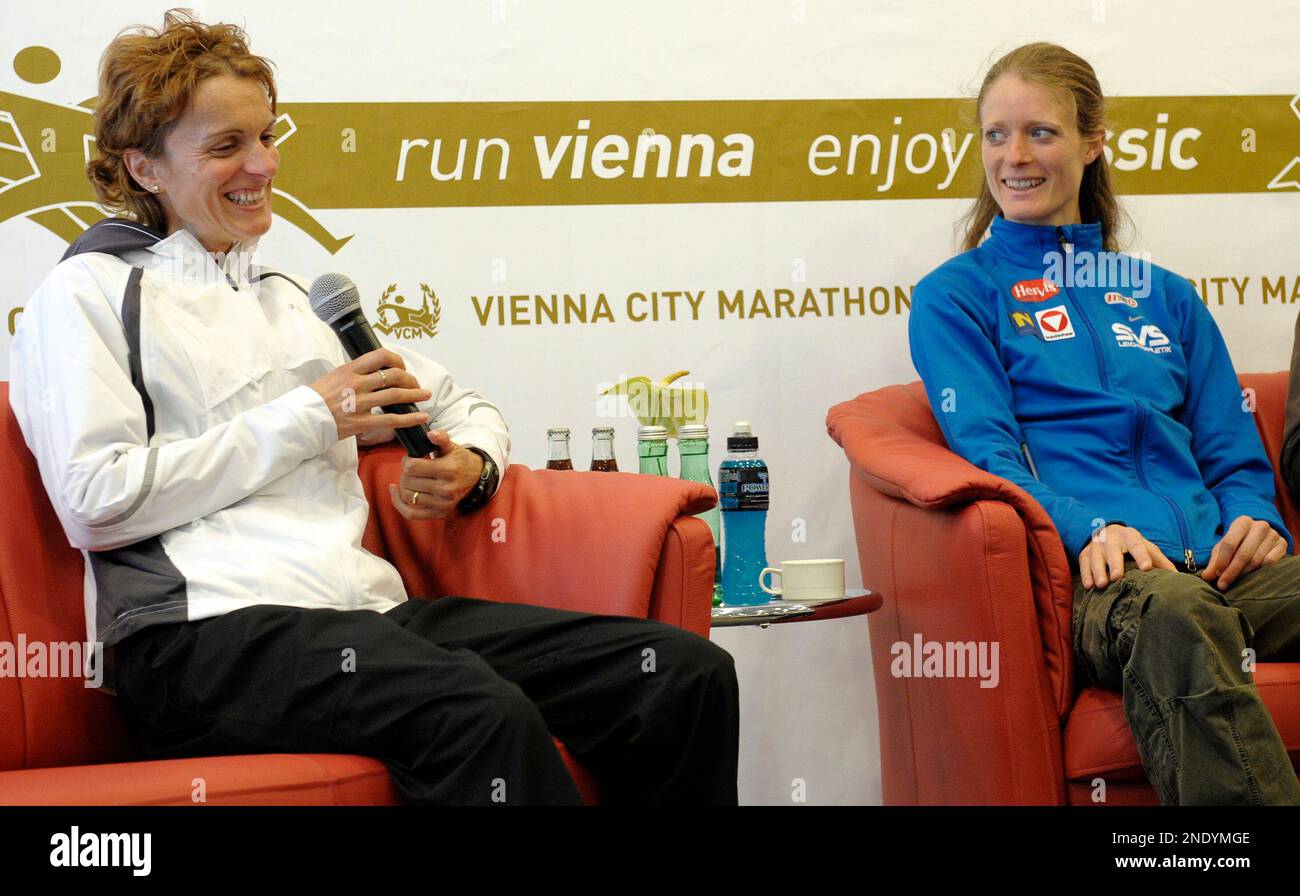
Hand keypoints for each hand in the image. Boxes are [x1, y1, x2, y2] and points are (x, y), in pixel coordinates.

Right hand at [310, 348, 430, 442]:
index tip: (402, 366)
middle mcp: (356, 384)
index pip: (380, 356)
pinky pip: (391, 419)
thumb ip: (354, 373)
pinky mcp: (361, 422)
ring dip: (415, 395)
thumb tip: (373, 371)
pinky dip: (410, 418)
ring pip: (396, 395)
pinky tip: (421, 417)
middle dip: (410, 379)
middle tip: (416, 384)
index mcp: (349, 370)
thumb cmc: (315, 399)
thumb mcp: (333, 377)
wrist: (302, 419)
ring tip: (425, 395)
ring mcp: (360, 403)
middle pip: (393, 375)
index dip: (397, 360)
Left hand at [387, 430, 485, 520]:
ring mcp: (442, 504)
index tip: (410, 458)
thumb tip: (431, 434)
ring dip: (404, 485)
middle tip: (412, 468)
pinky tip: (395, 492)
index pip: (412, 467)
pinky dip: (399, 504)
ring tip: (410, 478)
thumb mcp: (452, 446)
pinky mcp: (438, 513)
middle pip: (408, 481)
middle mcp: (445, 489)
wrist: (476, 478)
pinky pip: (410, 514)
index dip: (406, 461)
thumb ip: (441, 438)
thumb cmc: (460, 460)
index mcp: (448, 470)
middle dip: (406, 472)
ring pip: (407, 496)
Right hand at [1079, 524, 1176, 589]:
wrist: (1106, 531)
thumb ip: (1160, 561)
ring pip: (1096, 558)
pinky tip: (1088, 585)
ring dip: (1098, 571)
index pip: (1137, 546)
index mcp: (1131, 537)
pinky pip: (1083, 563)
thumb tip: (1178, 579)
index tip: (1146, 568)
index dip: (1142, 556)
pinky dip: (1085, 574)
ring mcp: (1096, 546)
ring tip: (1101, 585)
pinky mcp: (1085, 553)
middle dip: (1115, 564)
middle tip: (1117, 577)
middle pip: (1113, 551)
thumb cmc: (1131, 545)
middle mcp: (1112, 540)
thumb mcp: (1146, 547)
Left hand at [1199, 516, 1286, 590]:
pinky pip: (1271, 562)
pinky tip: (1251, 578)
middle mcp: (1259, 526)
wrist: (1260, 536)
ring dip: (1244, 574)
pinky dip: (1260, 572)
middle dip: (1232, 571)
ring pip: (1257, 560)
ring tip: (1235, 583)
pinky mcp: (1283, 544)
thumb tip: (1206, 577)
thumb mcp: (1223, 548)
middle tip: (1223, 585)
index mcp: (1242, 522)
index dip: (1221, 561)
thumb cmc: (1237, 542)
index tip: (1216, 575)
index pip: (1229, 543)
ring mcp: (1273, 535)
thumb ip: (1215, 561)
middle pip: (1243, 553)